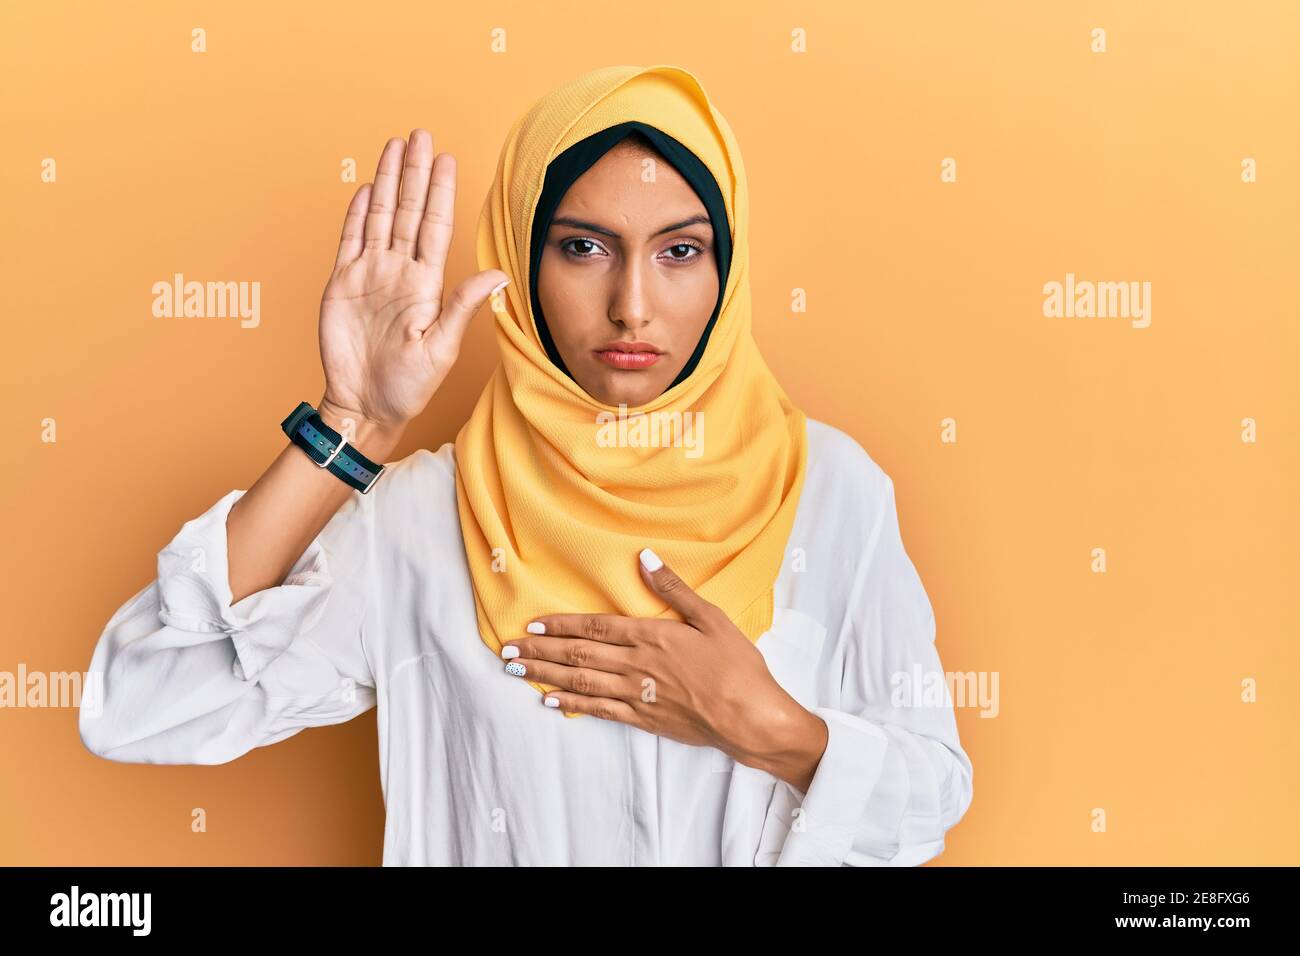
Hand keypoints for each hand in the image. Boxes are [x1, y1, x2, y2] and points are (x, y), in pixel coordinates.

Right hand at [318, 129, 509, 431]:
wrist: (364, 406)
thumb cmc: (407, 386)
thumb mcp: (441, 348)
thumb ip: (462, 306)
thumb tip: (499, 276)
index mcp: (426, 284)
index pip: (435, 227)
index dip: (439, 193)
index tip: (446, 160)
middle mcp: (400, 272)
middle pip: (408, 211)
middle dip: (414, 173)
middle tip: (420, 135)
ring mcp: (370, 275)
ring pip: (379, 217)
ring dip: (386, 182)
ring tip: (394, 147)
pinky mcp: (342, 284)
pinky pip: (349, 241)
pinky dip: (356, 214)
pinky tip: (365, 188)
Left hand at [500, 550, 829, 790]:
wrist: (750, 717)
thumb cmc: (737, 665)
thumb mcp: (711, 617)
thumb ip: (674, 589)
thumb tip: (645, 558)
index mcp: (651, 637)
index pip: (595, 628)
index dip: (560, 625)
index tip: (532, 623)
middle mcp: (636, 666)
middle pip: (578, 656)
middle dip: (540, 651)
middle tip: (507, 650)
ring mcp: (637, 695)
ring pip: (580, 683)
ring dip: (545, 675)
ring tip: (517, 671)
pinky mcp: (643, 719)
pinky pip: (599, 710)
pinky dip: (572, 705)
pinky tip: (551, 701)